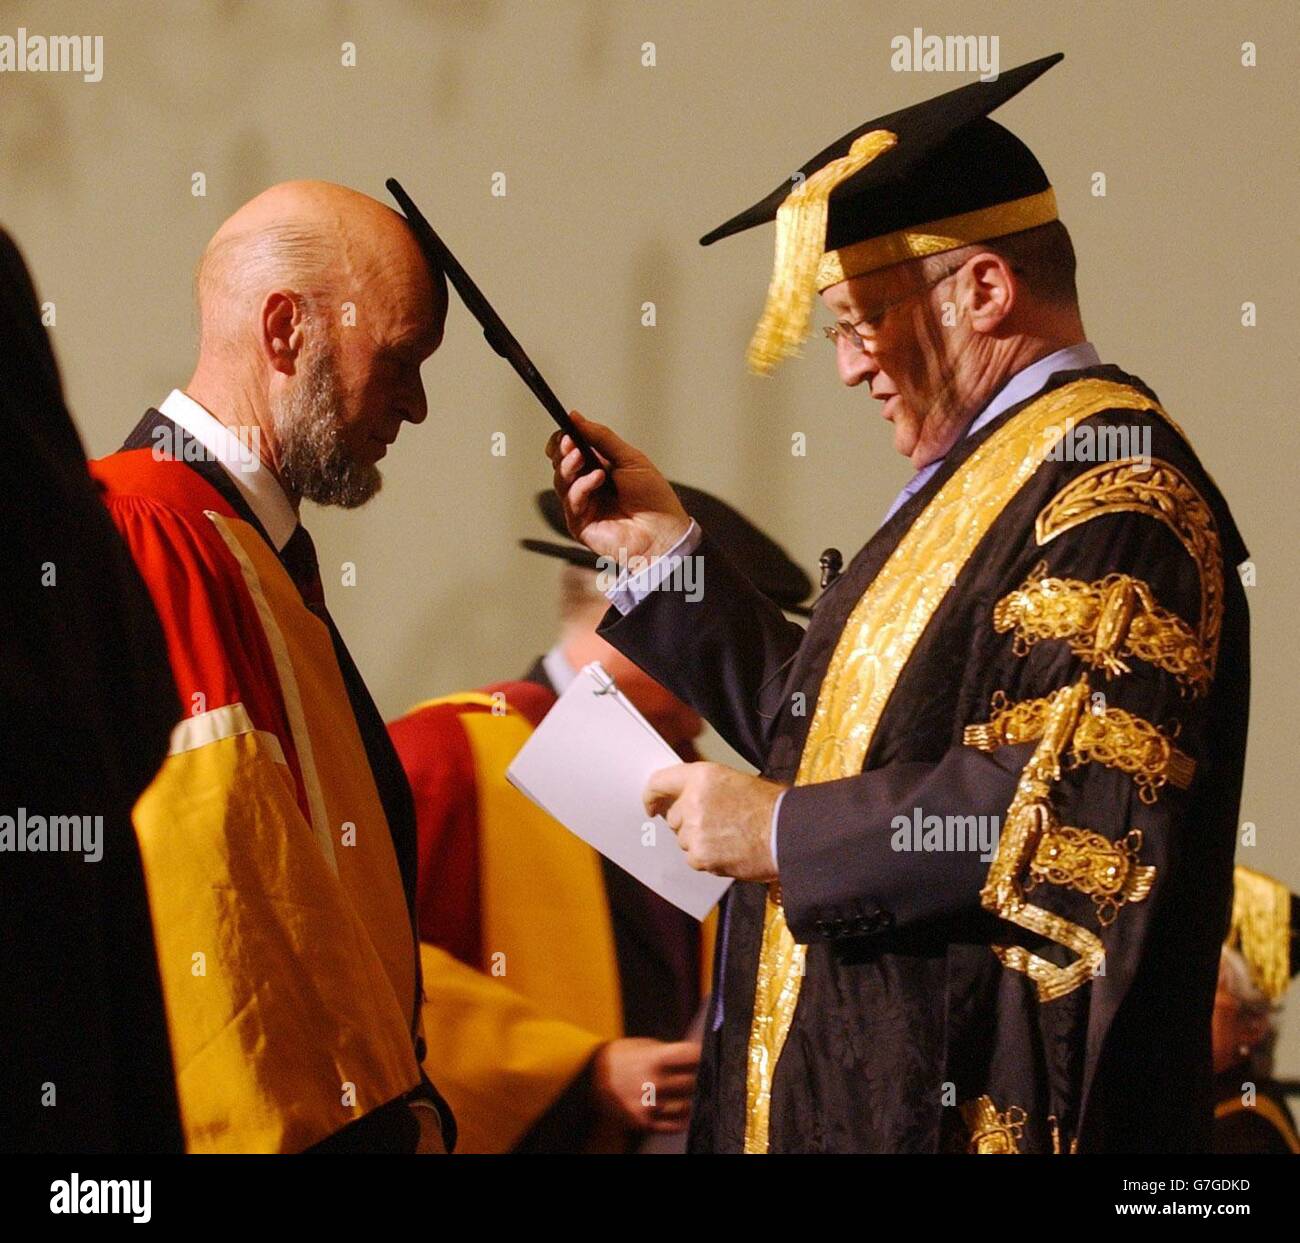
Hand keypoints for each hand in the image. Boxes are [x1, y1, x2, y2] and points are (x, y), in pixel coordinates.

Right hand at [545, 411, 689, 561]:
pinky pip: (571, 501)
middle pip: (560, 464)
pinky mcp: (579, 524)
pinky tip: (597, 478)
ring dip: (569, 465)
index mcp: (598, 468)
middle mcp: (587, 486)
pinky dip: (582, 486)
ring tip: (581, 457)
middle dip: (563, 451)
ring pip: (560, 481)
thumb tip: (576, 418)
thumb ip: (601, 438)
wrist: (663, 531)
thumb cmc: (653, 499)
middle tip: (570, 442)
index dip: (564, 440)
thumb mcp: (630, 458)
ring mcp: (582, 505)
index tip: (566, 429)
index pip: (570, 451)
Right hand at [592, 1038, 699, 1133]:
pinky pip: (674, 1124)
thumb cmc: (620, 1057)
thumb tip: (697, 1056)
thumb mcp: (644, 1046)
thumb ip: (669, 1052)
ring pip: (687, 1105)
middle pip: (693, 1082)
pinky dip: (682, 1117)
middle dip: (701, 1077)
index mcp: (654, 1059)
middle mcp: (652, 1083)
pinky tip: (684, 1109)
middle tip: (706, 1074)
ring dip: (693, 1098)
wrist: (588, 1077)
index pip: (692, 1057)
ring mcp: (648, 1105)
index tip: (709, 1055)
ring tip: (694, 1091)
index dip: (704, 1055)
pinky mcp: (644, 1122)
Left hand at [644, 761, 784, 881]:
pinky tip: (729, 850)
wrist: (787, 832)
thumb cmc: (768, 806)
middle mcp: (693, 801)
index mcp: (701, 776)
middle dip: (688, 823)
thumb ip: (703, 788)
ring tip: (728, 837)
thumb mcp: (733, 781)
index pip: (659, 782)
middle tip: (717, 824)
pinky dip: (708, 859)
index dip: (651, 796)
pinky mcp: (700, 856)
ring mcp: (694, 830)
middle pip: (673, 817)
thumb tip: (680, 800)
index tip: (651, 806)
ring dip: (699, 841)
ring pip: (683, 840)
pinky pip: (693, 859)